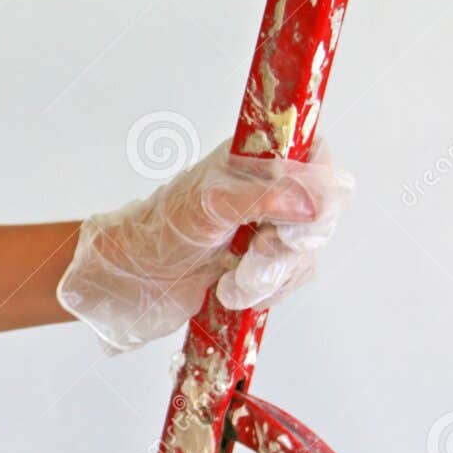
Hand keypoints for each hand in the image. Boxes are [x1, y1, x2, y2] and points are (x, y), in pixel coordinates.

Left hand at [56, 139, 352, 351]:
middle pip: (320, 216)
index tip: (295, 221)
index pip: (316, 158)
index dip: (319, 192)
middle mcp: (268, 191)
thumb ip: (264, 197)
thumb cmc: (159, 231)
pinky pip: (290, 282)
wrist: (133, 281)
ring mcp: (268, 231)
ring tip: (229, 281)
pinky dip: (264, 294)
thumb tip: (311, 202)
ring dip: (268, 278)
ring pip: (304, 256)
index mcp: (256, 160)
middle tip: (253, 254)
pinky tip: (230, 291)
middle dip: (286, 248)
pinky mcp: (263, 267)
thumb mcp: (211, 206)